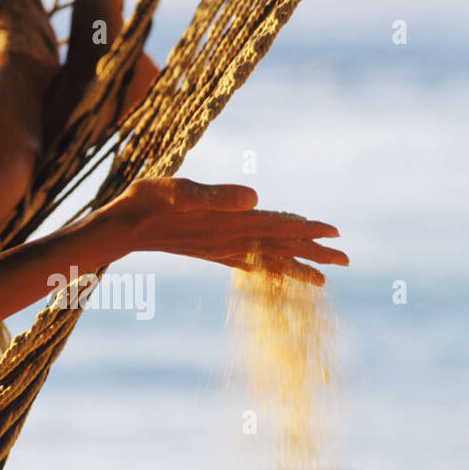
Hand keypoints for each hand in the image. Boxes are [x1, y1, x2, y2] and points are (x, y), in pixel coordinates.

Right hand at [118, 177, 347, 285]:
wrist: (121, 227)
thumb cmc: (147, 202)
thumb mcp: (179, 190)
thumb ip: (217, 195)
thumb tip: (256, 198)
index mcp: (228, 223)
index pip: (278, 226)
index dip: (307, 229)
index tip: (336, 235)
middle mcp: (230, 240)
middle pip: (281, 248)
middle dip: (314, 254)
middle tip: (347, 261)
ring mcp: (221, 249)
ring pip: (269, 259)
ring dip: (298, 266)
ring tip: (324, 279)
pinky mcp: (212, 252)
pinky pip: (249, 264)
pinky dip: (269, 271)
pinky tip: (279, 277)